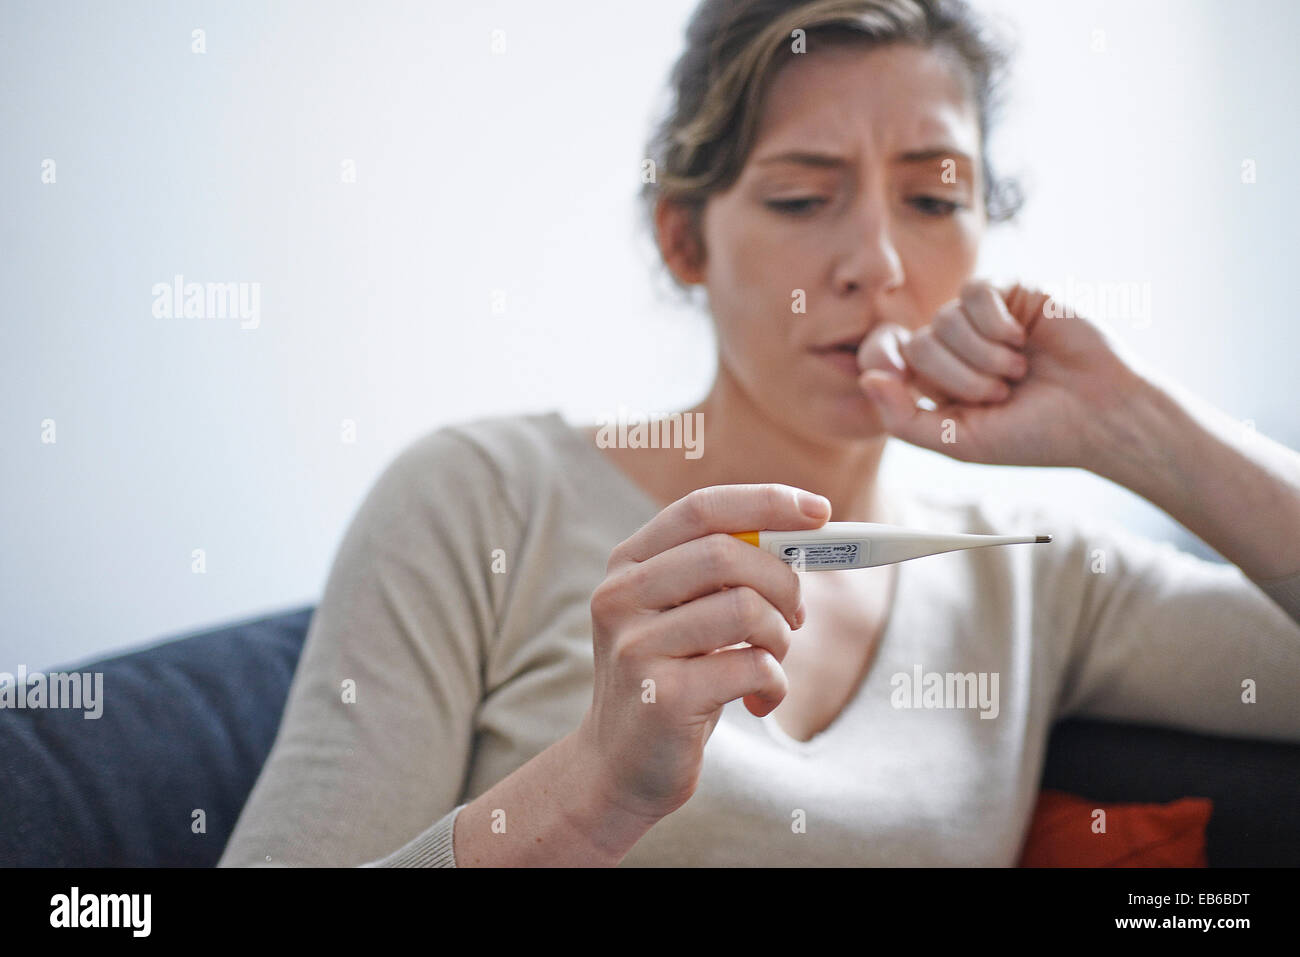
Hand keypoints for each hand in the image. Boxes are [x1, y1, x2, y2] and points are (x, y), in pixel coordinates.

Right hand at [579, 484, 827, 823]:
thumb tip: (806, 530)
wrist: (620, 767)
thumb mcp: (685, 614)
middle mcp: (621, 598)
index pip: (701, 509)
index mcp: (627, 565)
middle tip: (797, 615)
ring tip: (772, 659)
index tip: (821, 511)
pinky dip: (774, 682)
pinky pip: (751, 667)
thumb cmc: (672, 679)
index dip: (765, 502)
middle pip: (726, 554)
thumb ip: (724, 572)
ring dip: (780, 636)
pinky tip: (760, 700)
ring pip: (744, 609)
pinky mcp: (662, 698)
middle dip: (782, 581)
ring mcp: (636, 648)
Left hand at [856, 280, 1143, 466]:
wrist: (1101, 414)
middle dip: (957, 377)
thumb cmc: (1034, 435)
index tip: (899, 375)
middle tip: (999, 395)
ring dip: (981, 356)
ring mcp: (981, 319)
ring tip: (1017, 374)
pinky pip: (974, 290)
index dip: (881, 359)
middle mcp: (953, 348)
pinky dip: (993, 323)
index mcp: (935, 383)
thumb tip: (867, 378)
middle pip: (917, 345)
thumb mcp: (960, 442)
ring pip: (943, 319)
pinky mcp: (1011, 293)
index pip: (883, 356)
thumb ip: (904, 419)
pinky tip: (1020, 340)